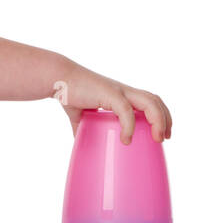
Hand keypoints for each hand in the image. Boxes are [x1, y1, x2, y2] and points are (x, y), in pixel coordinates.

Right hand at [56, 61, 171, 143]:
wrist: (57, 79)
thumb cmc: (68, 92)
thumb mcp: (79, 115)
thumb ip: (82, 128)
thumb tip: (79, 143)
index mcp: (120, 94)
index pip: (149, 101)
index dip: (160, 115)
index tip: (162, 133)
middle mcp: (124, 91)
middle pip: (155, 100)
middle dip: (165, 119)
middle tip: (164, 138)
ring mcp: (119, 90)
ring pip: (149, 102)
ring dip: (158, 120)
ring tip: (156, 138)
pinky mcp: (110, 93)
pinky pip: (126, 111)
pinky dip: (129, 126)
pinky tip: (126, 139)